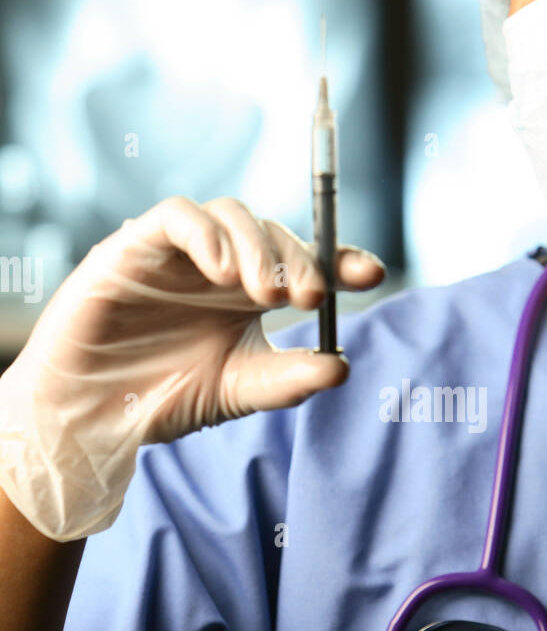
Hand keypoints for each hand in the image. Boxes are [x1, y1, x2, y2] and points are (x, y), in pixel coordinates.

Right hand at [0, 195, 385, 539]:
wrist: (92, 416)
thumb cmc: (163, 398)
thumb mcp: (239, 391)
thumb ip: (289, 379)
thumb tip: (342, 365)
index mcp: (251, 295)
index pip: (305, 262)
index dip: (341, 259)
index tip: (370, 275)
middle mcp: (221, 266)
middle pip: (274, 234)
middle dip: (300, 260)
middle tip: (307, 298)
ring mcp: (181, 253)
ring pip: (231, 215)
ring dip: (257, 247)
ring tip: (262, 294)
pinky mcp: (137, 245)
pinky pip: (177, 216)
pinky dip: (204, 234)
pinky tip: (218, 270)